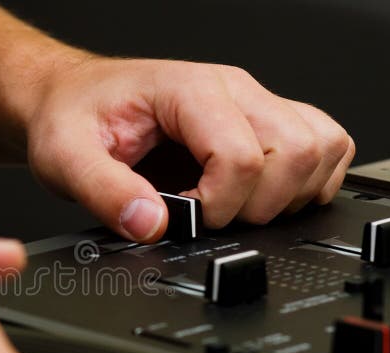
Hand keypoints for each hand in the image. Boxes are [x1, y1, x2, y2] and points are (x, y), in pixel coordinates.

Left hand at [26, 56, 354, 240]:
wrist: (73, 100)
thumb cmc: (74, 118)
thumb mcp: (67, 157)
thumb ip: (105, 192)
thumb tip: (152, 225)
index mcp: (187, 91)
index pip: (241, 156)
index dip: (219, 205)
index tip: (186, 217)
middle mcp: (232, 90)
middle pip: (295, 152)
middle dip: (258, 206)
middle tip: (211, 216)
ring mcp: (253, 104)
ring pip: (320, 146)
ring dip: (289, 193)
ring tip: (236, 207)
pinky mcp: (262, 121)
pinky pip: (322, 145)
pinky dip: (306, 181)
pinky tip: (261, 196)